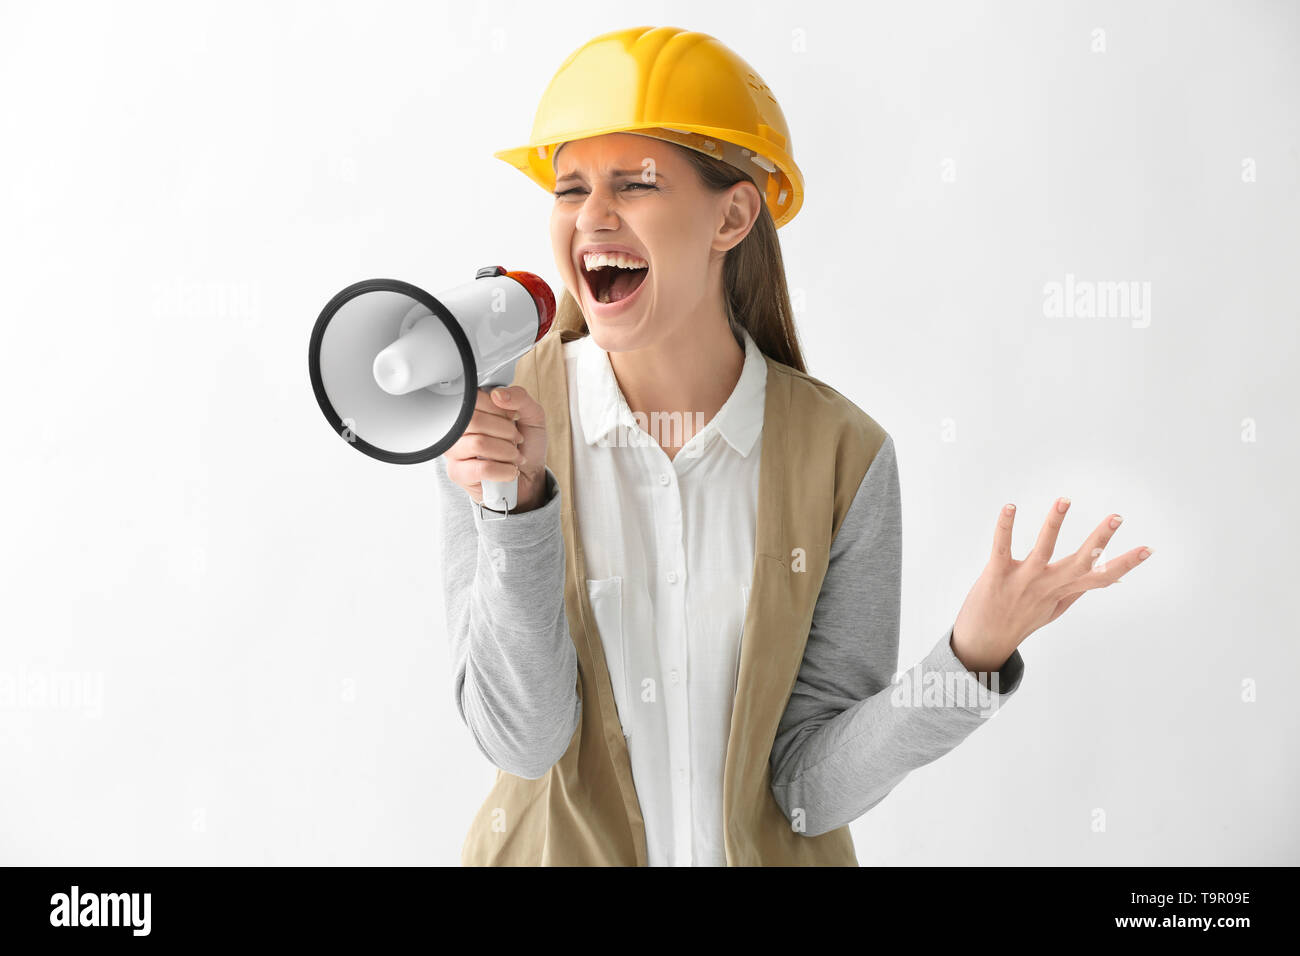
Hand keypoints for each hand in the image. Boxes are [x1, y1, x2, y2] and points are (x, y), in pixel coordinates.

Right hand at [445, 385, 547, 512]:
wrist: (529, 476)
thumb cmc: (526, 444)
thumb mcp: (532, 415)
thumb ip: (520, 398)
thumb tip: (498, 394)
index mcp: (473, 409)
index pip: (475, 398)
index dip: (500, 409)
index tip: (514, 417)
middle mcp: (458, 426)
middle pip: (474, 421)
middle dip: (506, 431)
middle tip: (517, 439)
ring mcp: (454, 450)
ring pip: (478, 444)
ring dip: (506, 451)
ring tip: (515, 456)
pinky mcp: (457, 473)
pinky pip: (481, 469)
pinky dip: (504, 470)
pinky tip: (510, 470)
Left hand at [951, 497, 1152, 673]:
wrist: (983, 642)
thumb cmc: (1020, 620)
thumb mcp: (1054, 609)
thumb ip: (1077, 590)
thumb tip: (1108, 580)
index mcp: (1062, 591)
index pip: (1099, 577)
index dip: (1124, 564)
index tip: (1148, 549)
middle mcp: (1046, 585)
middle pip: (1079, 561)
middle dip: (1099, 538)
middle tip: (1117, 517)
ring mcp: (1023, 579)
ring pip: (1043, 548)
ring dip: (1054, 523)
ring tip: (1064, 500)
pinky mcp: (996, 574)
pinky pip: (1002, 546)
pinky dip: (1005, 526)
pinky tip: (1010, 507)